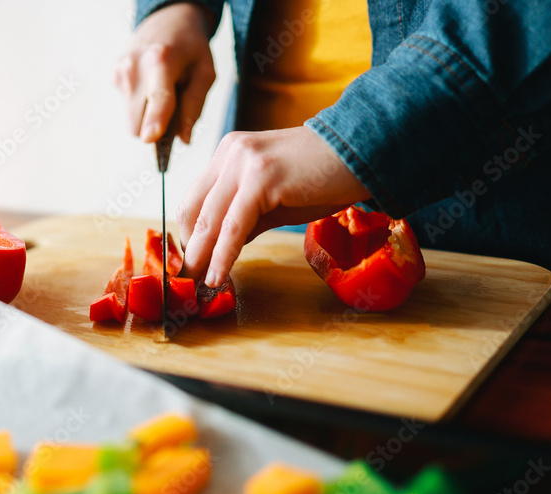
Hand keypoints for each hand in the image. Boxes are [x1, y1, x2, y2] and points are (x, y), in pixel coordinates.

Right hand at [115, 3, 215, 142]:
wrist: (166, 20)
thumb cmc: (189, 48)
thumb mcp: (204, 72)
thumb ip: (195, 106)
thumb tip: (184, 138)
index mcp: (162, 60)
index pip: (158, 96)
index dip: (155, 119)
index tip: (151, 138)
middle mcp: (135, 66)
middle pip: (138, 121)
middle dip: (155, 128)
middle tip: (174, 109)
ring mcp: (121, 71)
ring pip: (132, 119)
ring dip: (148, 116)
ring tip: (162, 91)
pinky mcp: (114, 77)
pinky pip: (128, 108)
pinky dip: (141, 104)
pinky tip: (150, 85)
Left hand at [178, 126, 371, 285]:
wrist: (365, 152)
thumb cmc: (323, 177)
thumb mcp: (273, 198)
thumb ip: (244, 218)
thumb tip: (219, 250)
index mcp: (228, 153)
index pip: (194, 199)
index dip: (186, 236)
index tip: (188, 265)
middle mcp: (230, 153)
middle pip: (192, 210)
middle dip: (188, 251)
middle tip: (185, 283)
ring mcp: (244, 162)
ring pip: (208, 220)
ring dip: (200, 258)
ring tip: (196, 286)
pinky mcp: (262, 179)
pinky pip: (233, 227)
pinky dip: (222, 256)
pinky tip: (217, 277)